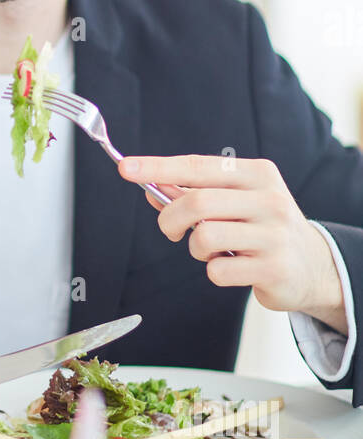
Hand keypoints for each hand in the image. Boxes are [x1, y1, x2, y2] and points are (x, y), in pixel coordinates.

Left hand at [119, 154, 347, 332]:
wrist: (313, 265)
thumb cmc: (263, 228)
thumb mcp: (234, 202)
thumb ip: (193, 195)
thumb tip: (151, 190)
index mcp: (257, 174)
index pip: (197, 166)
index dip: (157, 167)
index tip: (125, 167)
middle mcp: (269, 199)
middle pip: (197, 203)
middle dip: (170, 219)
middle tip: (171, 230)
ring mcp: (274, 234)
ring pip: (204, 237)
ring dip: (194, 248)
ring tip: (211, 250)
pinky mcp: (274, 268)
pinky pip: (217, 271)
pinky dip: (213, 272)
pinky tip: (232, 267)